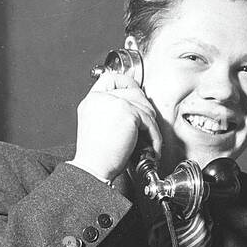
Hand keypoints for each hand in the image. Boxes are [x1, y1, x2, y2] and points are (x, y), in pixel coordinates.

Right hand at [70, 68, 162, 183]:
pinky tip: (151, 146)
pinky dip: (154, 135)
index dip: (126, 82)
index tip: (136, 91)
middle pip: (133, 90)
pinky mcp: (128, 112)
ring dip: (150, 124)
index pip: (111, 79)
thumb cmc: (97, 156)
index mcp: (92, 101)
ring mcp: (115, 103)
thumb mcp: (99, 125)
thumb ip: (112, 111)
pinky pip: (150, 121)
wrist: (93, 168)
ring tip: (148, 139)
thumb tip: (135, 107)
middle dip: (144, 109)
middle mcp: (101, 98)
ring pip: (144, 105)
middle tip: (147, 125)